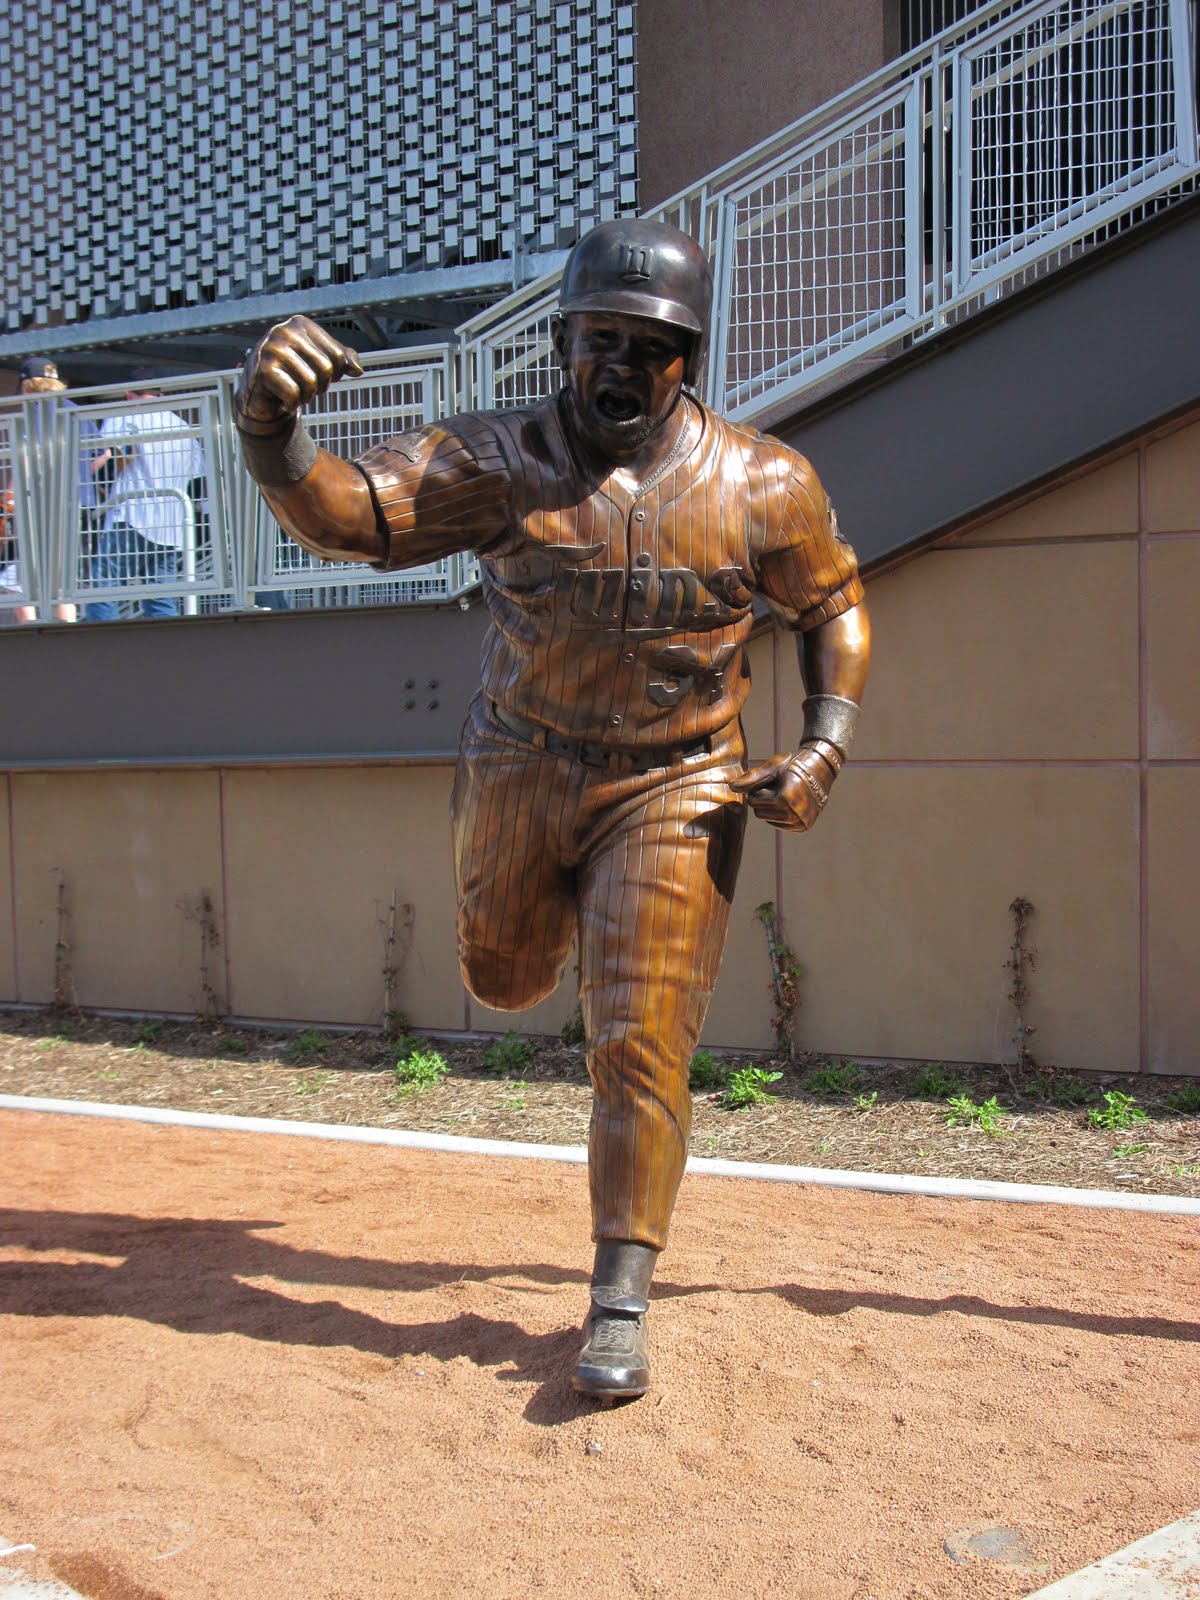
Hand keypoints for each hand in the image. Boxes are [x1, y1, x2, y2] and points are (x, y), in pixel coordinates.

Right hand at [236, 315, 363, 430]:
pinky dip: (292, 404)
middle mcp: (284, 332)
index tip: (318, 375)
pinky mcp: (262, 370)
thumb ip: (344, 360)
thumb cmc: (293, 374)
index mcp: (301, 324)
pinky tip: (283, 400)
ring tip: (294, 392)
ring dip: (306, 396)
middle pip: (326, 370)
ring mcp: (271, 349)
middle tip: (305, 387)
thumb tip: (358, 370)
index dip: (335, 374)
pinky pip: (294, 394)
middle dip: (320, 386)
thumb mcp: (320, 361)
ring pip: (311, 384)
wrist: (259, 393)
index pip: (339, 356)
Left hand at [728, 746, 835, 831]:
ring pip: (769, 820)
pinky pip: (780, 825)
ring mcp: (800, 822)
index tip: (774, 780)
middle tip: (781, 786)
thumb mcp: (772, 767)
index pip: (754, 802)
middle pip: (760, 813)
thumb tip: (730, 787)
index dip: (760, 788)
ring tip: (788, 793)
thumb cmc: (793, 764)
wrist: (821, 767)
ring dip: (773, 807)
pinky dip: (781, 815)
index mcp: (785, 799)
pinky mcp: (804, 827)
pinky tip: (792, 803)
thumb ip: (751, 778)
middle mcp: (794, 814)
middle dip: (765, 799)